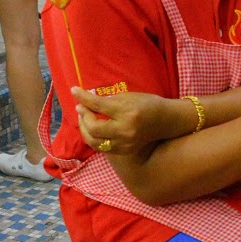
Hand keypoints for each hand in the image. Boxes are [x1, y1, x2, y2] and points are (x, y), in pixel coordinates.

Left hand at [71, 87, 190, 156]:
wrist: (166, 120)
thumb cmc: (147, 104)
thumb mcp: (129, 96)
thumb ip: (107, 100)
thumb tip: (86, 102)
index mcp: (127, 112)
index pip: (98, 105)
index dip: (83, 97)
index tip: (73, 90)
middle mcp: (125, 130)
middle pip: (93, 127)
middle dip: (84, 116)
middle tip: (81, 108)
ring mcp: (125, 143)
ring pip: (94, 141)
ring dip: (84, 129)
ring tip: (84, 119)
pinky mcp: (124, 151)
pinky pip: (102, 147)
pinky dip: (94, 138)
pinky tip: (93, 130)